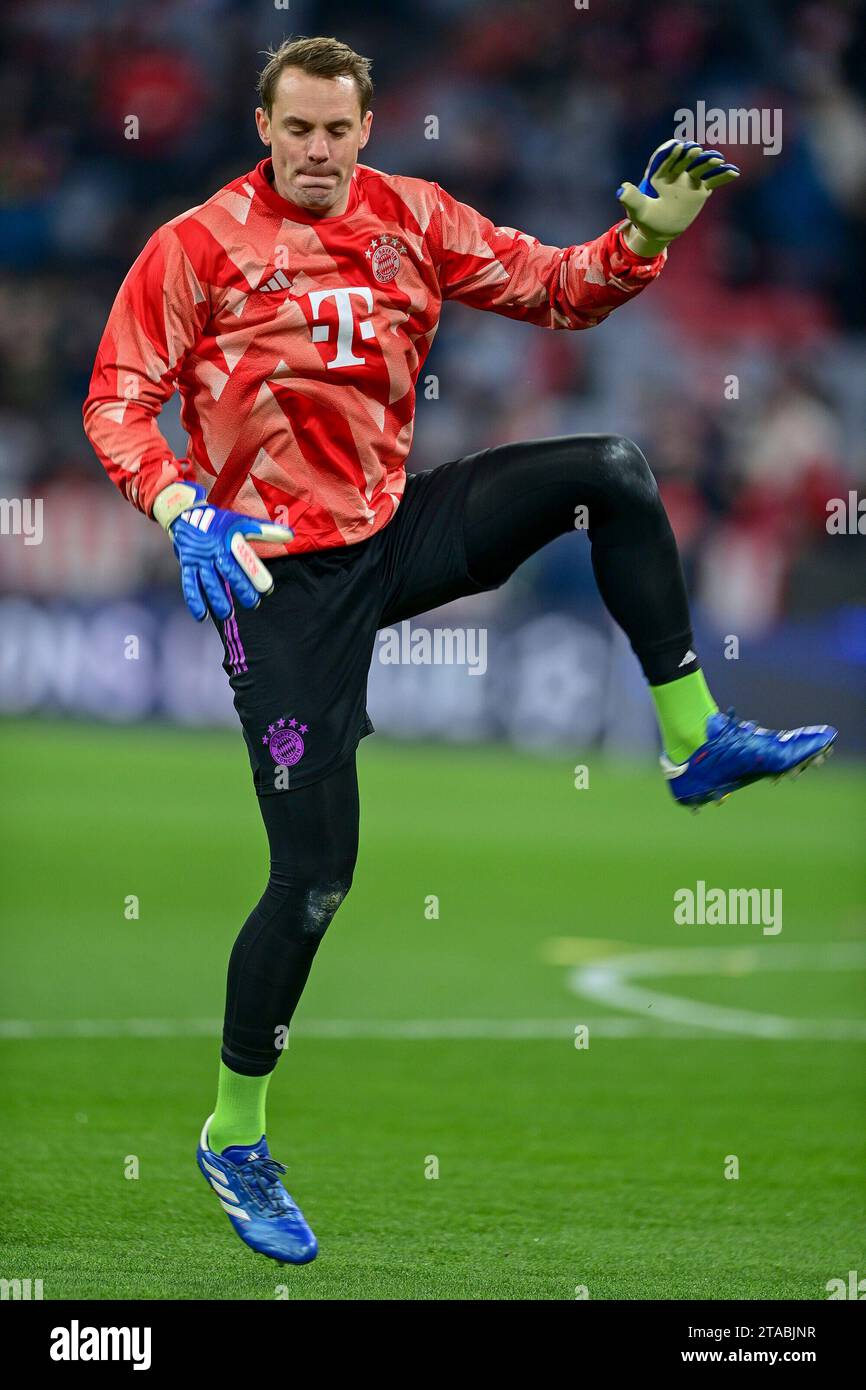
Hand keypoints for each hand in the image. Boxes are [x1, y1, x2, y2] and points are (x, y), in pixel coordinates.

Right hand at [154, 482, 293, 621]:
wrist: (183, 513)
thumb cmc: (217, 521)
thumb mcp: (240, 522)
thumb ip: (265, 530)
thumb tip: (291, 535)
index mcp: (227, 541)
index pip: (243, 560)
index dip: (255, 574)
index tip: (267, 589)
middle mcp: (212, 551)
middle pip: (227, 572)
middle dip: (240, 589)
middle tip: (252, 604)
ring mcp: (198, 559)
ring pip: (208, 581)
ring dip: (217, 599)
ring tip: (227, 614)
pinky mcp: (187, 565)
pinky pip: (189, 584)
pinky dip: (195, 601)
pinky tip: (202, 616)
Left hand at [617, 140, 739, 256]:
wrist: (659, 230)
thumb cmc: (645, 219)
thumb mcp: (637, 210)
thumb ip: (630, 198)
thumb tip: (621, 189)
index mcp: (658, 173)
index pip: (664, 158)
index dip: (670, 153)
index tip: (677, 146)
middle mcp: (675, 172)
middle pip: (684, 159)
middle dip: (691, 155)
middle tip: (698, 150)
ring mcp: (689, 179)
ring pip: (700, 167)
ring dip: (709, 163)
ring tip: (718, 162)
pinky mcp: (700, 188)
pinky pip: (713, 180)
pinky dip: (723, 176)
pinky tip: (735, 172)